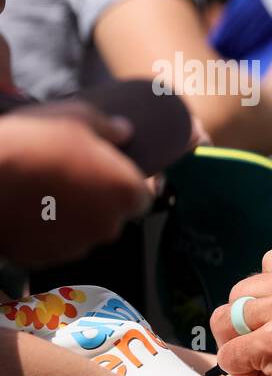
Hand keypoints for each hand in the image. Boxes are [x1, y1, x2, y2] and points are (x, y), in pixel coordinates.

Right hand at [0, 105, 152, 267]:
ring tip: (42, 188)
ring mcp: (76, 247)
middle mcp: (109, 227)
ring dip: (70, 214)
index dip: (124, 182)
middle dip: (96, 198)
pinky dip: (44, 228)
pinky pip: (51, 242)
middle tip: (69, 174)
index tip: (107, 171)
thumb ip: (107, 127)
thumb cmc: (32, 144)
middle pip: (111, 214)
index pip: (141, 195)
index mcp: (126, 194)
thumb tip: (123, 131)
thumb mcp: (75, 117)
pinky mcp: (44, 258)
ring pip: (81, 229)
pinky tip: (26, 205)